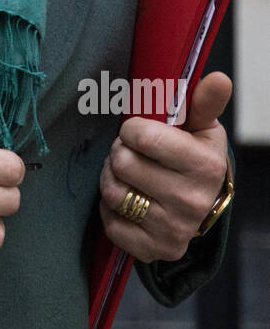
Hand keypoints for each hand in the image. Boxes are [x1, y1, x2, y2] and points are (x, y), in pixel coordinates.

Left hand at [98, 71, 231, 262]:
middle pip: (123, 163)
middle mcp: (191, 202)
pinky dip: (110, 210)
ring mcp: (173, 230)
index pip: (143, 137)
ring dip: (111, 178)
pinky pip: (111, 224)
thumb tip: (219, 79)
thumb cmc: (193, 156)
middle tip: (131, 153)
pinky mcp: (153, 250)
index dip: (132, 130)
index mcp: (205, 166)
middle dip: (120, 153)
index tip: (138, 132)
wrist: (201, 204)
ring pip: (113, 193)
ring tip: (126, 173)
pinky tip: (127, 200)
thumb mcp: (202, 127)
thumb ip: (205, 101)